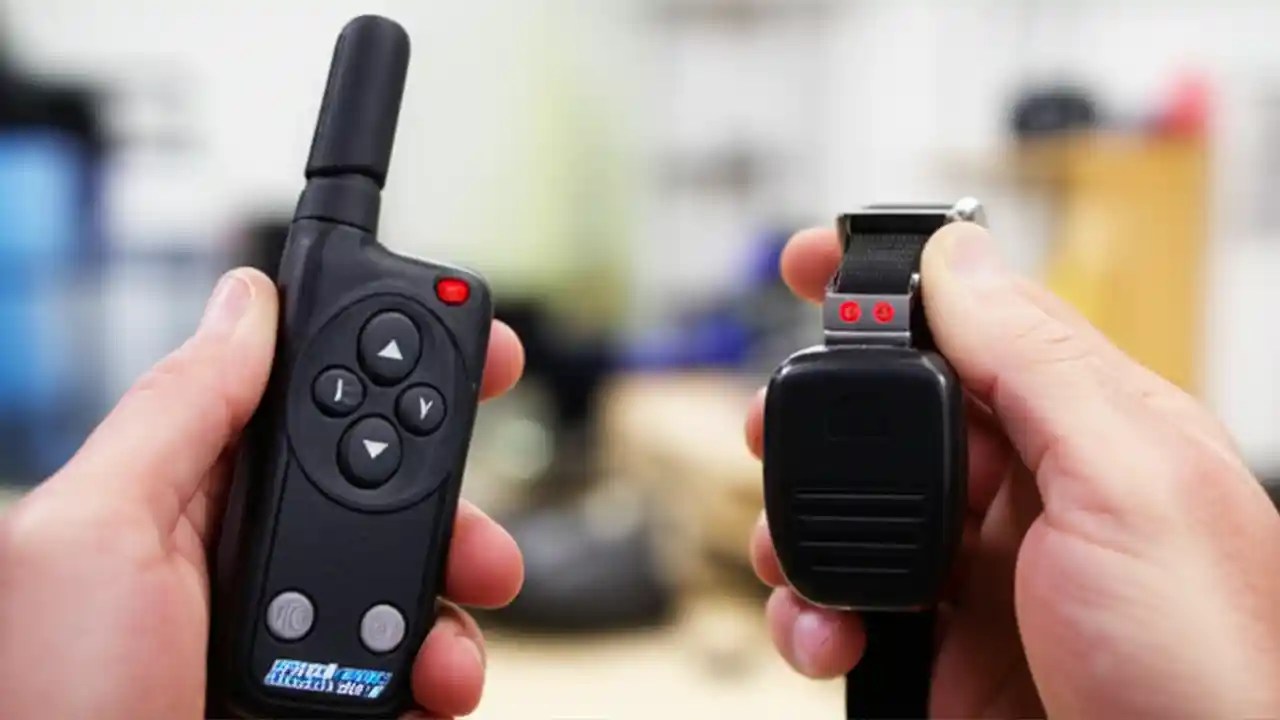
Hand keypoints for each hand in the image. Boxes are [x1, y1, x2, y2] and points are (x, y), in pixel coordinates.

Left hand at [0, 268, 525, 719]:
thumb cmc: (42, 706)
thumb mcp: (92, 537)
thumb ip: (179, 413)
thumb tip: (248, 303)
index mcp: (194, 495)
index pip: (316, 396)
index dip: (402, 362)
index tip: (484, 350)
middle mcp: (251, 558)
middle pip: (394, 491)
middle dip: (456, 506)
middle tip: (482, 545)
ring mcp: (298, 637)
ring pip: (421, 588)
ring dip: (456, 612)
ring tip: (443, 662)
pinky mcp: (331, 701)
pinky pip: (419, 672)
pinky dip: (443, 683)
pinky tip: (428, 699)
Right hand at [746, 223, 1279, 716]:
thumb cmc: (1216, 671)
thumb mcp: (1130, 488)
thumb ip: (1038, 366)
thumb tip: (959, 258)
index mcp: (1087, 427)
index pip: (973, 318)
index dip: (889, 281)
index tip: (809, 259)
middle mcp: (1028, 491)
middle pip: (892, 412)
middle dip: (817, 414)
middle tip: (770, 423)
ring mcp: (979, 573)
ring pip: (852, 510)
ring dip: (800, 527)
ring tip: (792, 555)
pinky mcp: (941, 649)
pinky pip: (845, 604)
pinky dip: (811, 615)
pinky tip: (828, 635)